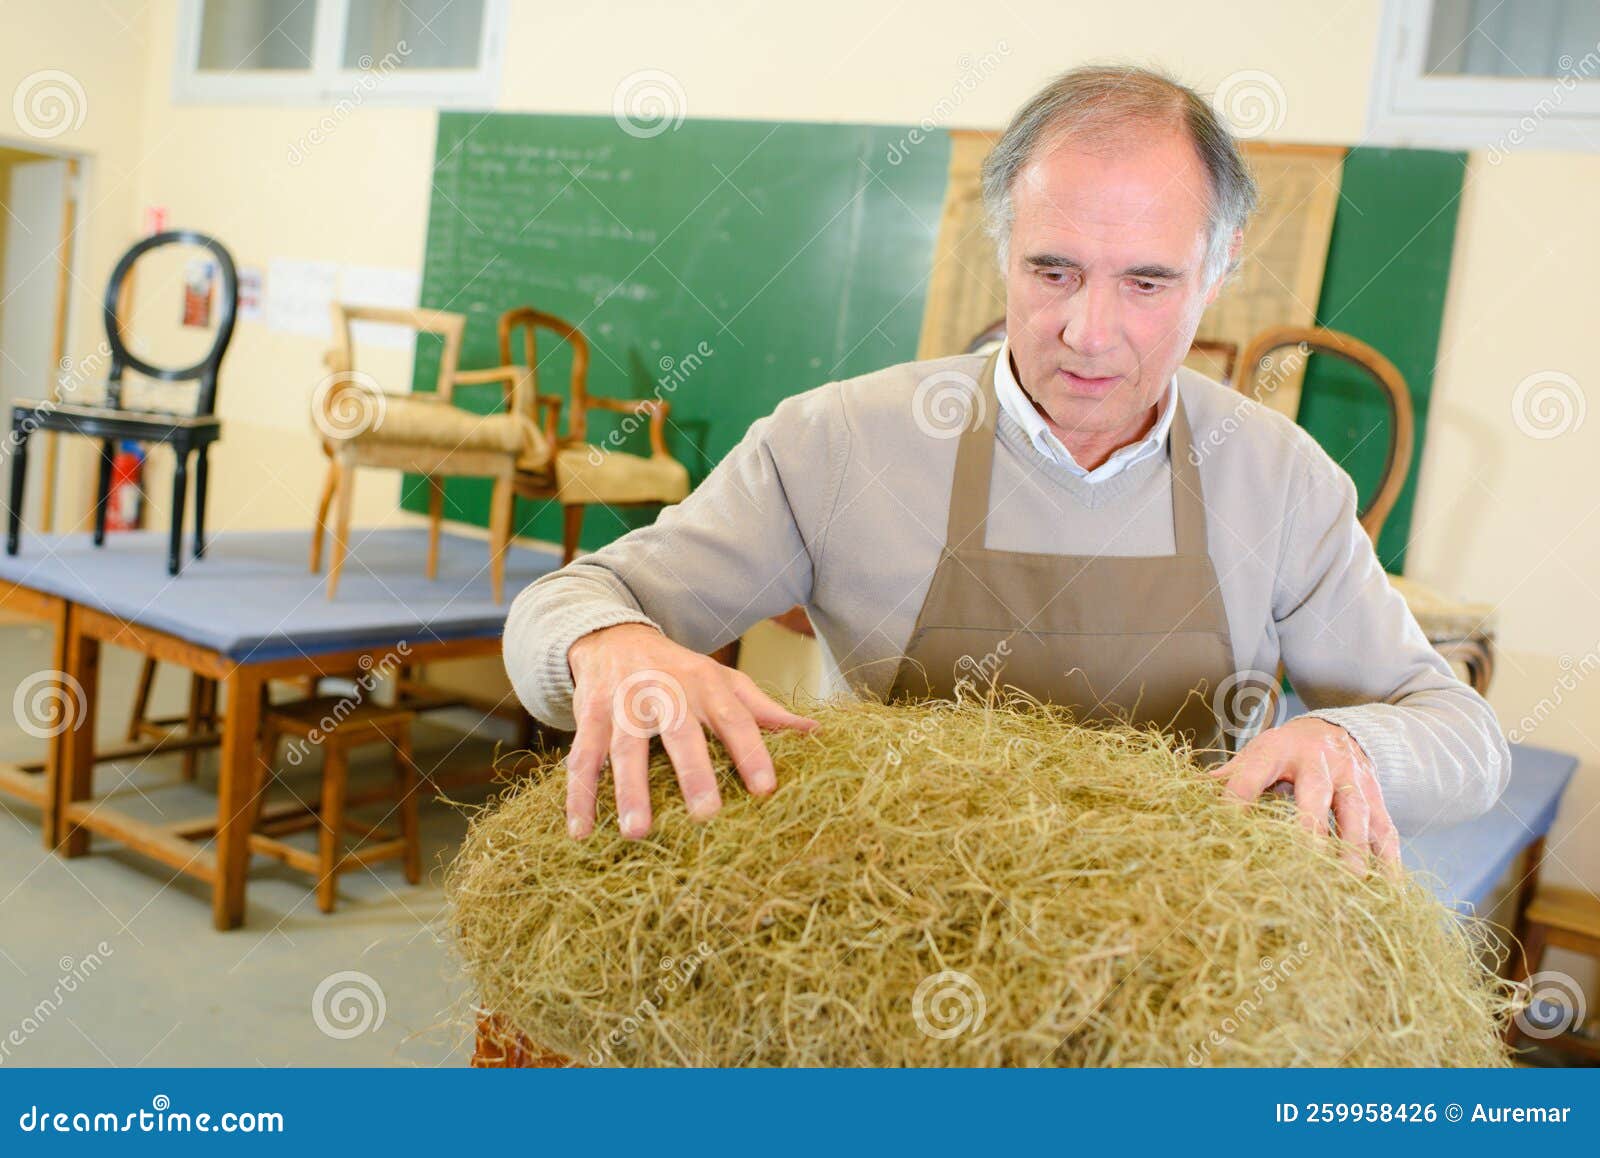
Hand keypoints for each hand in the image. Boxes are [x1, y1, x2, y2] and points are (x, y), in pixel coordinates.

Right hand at [564, 623, 818, 839]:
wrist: (613, 637)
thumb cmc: (679, 671)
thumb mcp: (721, 680)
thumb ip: (762, 710)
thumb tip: (813, 733)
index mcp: (706, 685)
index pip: (735, 718)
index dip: (752, 752)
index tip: (766, 789)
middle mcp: (665, 692)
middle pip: (680, 732)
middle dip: (692, 772)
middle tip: (706, 814)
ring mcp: (623, 704)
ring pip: (625, 749)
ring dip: (629, 791)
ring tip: (636, 833)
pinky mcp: (589, 717)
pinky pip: (581, 759)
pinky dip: (578, 796)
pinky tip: (581, 831)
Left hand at [1210, 717, 1400, 874]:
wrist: (1337, 729)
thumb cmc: (1285, 752)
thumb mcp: (1255, 755)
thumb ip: (1229, 777)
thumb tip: (1191, 796)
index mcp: (1278, 750)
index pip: (1252, 774)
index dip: (1237, 798)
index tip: (1224, 828)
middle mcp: (1319, 762)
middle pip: (1315, 793)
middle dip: (1310, 826)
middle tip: (1305, 861)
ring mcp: (1353, 779)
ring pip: (1356, 812)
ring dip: (1353, 848)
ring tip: (1350, 883)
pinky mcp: (1377, 798)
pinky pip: (1385, 829)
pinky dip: (1387, 860)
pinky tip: (1388, 890)